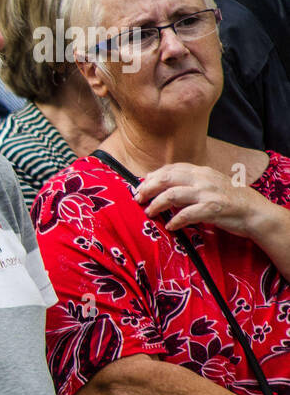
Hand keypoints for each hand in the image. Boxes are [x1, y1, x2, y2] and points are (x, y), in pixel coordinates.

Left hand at [135, 162, 275, 238]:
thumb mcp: (209, 184)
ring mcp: (208, 193)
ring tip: (149, 213)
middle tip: (138, 199)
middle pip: (166, 178)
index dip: (152, 177)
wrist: (256, 212)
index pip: (170, 168)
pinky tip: (170, 226)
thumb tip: (160, 184)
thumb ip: (188, 182)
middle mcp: (203, 178)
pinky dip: (175, 221)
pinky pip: (187, 214)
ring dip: (156, 205)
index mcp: (201, 171)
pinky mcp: (213, 208)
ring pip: (172, 195)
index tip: (140, 186)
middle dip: (147, 188)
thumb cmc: (230, 199)